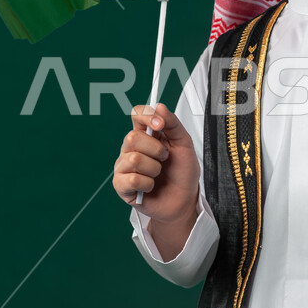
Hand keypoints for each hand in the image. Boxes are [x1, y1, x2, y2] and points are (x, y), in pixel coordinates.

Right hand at [112, 104, 199, 224]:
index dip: (147, 117)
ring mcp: (124, 167)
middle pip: (132, 138)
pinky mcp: (122, 186)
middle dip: (156, 150)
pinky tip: (150, 187)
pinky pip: (131, 179)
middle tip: (165, 159)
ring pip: (133, 159)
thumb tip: (160, 106)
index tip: (161, 125)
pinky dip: (147, 184)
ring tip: (158, 174)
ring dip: (154, 168)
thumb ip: (173, 124)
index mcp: (146, 136)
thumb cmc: (183, 173)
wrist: (185, 200)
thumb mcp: (184, 144)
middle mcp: (132, 149)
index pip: (137, 116)